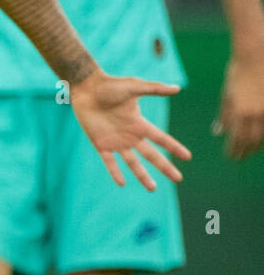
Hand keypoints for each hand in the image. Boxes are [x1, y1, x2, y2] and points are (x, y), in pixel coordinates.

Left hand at [70, 73, 190, 189]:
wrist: (86, 88)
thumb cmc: (110, 85)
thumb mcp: (134, 87)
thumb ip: (154, 89)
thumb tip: (177, 88)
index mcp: (139, 124)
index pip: (161, 139)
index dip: (174, 147)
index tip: (188, 157)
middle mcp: (130, 136)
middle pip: (151, 155)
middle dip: (164, 167)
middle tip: (178, 179)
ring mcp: (115, 141)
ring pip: (132, 162)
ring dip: (142, 175)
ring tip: (153, 189)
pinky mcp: (100, 144)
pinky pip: (109, 161)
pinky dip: (115, 172)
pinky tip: (122, 183)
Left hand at [215, 55, 263, 159]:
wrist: (256, 58)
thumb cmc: (237, 75)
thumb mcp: (227, 95)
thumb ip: (224, 115)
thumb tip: (218, 132)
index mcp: (239, 112)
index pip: (236, 138)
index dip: (234, 149)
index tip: (231, 156)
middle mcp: (255, 114)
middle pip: (251, 140)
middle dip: (245, 151)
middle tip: (240, 158)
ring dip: (257, 146)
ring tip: (251, 151)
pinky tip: (262, 139)